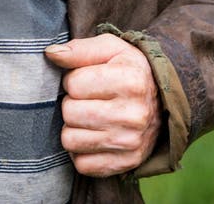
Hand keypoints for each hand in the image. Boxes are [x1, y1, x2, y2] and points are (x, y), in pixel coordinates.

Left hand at [44, 33, 161, 177]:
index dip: (73, 79)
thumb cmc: (129, 69)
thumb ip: (80, 49)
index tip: (86, 79)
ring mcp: (130, 142)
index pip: (73, 83)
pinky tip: (94, 135)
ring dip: (74, 127)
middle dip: (72, 103)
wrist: (162, 100)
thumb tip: (51, 54)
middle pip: (70, 112)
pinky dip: (82, 151)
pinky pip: (81, 165)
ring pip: (70, 140)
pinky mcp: (126, 163)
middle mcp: (133, 114)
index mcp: (129, 81)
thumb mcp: (111, 49)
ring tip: (89, 116)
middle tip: (87, 99)